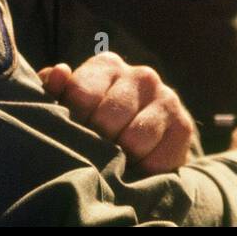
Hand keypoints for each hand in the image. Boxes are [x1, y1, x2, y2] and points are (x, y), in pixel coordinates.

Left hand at [39, 52, 194, 173]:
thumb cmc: (91, 124)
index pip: (81, 94)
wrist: (138, 149)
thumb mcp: (66, 107)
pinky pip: (159, 158)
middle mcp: (141, 75)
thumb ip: (52, 90)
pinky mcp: (184, 126)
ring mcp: (166, 97)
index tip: (70, 135)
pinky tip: (136, 167)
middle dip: (96, 143)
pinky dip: (144, 170)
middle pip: (107, 119)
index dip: (72, 122)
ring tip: (114, 162)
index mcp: (107, 64)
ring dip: (120, 160)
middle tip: (93, 154)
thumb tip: (59, 71)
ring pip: (134, 140)